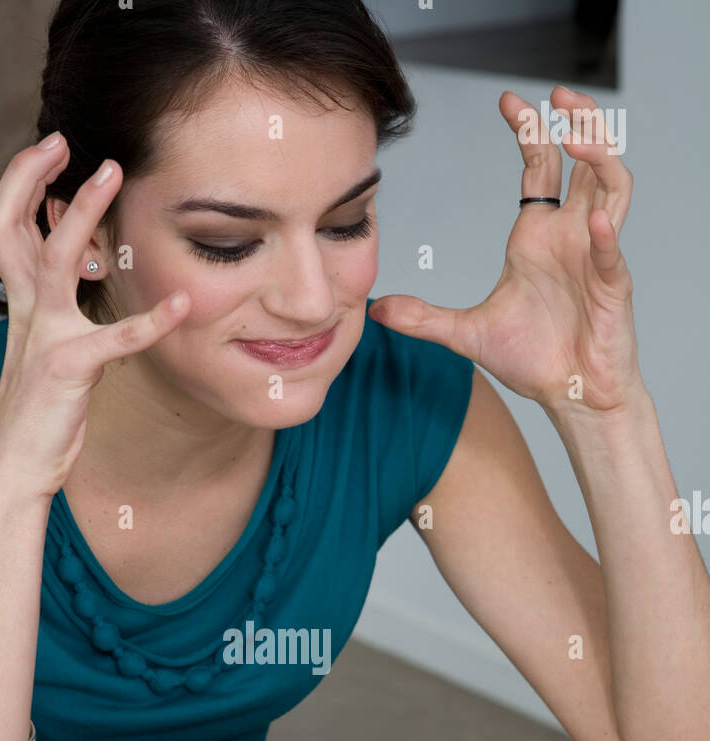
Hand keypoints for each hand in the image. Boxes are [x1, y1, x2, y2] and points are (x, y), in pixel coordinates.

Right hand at [0, 133, 190, 501]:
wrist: (17, 470)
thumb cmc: (41, 416)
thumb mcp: (48, 353)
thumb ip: (62, 315)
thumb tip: (91, 282)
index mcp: (21, 306)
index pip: (5, 227)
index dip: (21, 184)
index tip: (51, 151)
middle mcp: (26, 312)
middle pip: (10, 223)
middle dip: (31, 174)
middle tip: (66, 138)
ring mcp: (43, 337)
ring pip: (55, 256)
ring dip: (82, 211)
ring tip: (112, 173)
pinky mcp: (67, 369)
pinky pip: (116, 337)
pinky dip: (153, 319)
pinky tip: (183, 304)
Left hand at [369, 87, 640, 415]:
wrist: (569, 395)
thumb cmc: (531, 359)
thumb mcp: (465, 335)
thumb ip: (422, 319)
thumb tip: (375, 311)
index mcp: (537, 236)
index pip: (541, 165)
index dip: (530, 129)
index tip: (508, 101)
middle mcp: (570, 235)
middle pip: (586, 159)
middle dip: (578, 121)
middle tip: (560, 96)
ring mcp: (595, 256)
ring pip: (613, 187)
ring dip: (599, 158)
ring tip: (578, 138)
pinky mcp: (612, 287)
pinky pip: (611, 251)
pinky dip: (603, 234)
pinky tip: (589, 221)